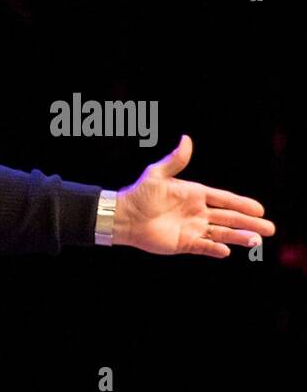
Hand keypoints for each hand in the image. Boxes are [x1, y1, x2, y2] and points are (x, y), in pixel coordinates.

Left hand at [114, 135, 275, 256]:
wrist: (122, 217)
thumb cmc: (139, 194)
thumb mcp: (157, 174)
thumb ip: (175, 160)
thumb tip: (186, 139)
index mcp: (196, 194)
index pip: (225, 199)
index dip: (243, 204)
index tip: (260, 209)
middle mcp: (198, 212)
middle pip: (229, 218)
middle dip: (249, 223)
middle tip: (270, 228)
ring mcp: (191, 228)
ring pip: (221, 233)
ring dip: (238, 237)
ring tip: (256, 241)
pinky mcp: (183, 243)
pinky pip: (203, 247)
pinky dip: (214, 249)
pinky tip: (226, 251)